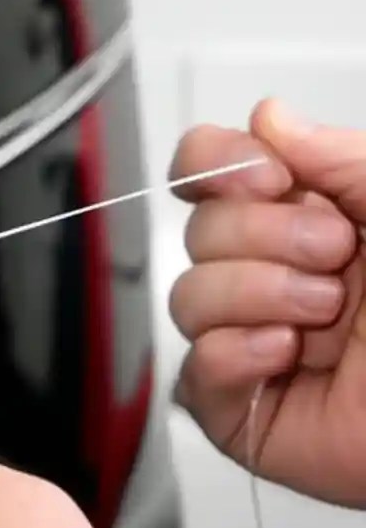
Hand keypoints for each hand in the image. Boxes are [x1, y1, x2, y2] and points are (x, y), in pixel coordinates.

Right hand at [169, 99, 365, 506]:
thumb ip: (340, 157)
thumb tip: (267, 120)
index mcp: (312, 219)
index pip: (214, 171)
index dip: (216, 163)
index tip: (269, 177)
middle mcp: (275, 274)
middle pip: (198, 229)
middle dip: (263, 234)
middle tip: (334, 254)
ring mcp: (253, 340)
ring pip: (187, 297)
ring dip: (256, 294)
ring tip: (323, 315)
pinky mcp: (240, 408)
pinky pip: (195, 370)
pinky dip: (236, 354)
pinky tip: (288, 354)